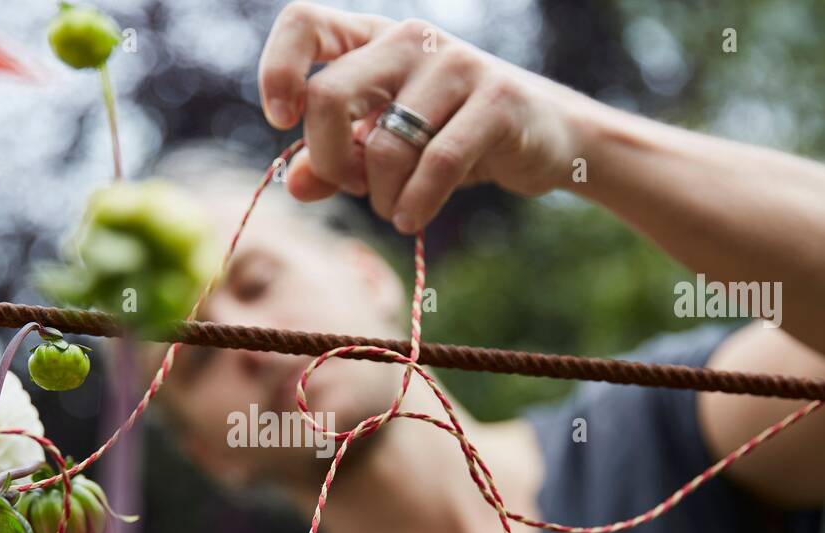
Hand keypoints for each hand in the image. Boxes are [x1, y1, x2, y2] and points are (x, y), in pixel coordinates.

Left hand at [258, 2, 594, 230]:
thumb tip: (294, 183)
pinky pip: (434, 165)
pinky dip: (414, 204)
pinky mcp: (496, 102)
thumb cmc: (451, 139)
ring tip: (396, 207)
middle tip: (353, 187)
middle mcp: (409, 40)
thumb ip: (334, 162)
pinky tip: (410, 218)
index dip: (279, 70)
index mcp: (374, 40)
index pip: (304, 22)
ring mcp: (456, 65)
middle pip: (328, 96)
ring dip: (380, 195)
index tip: (281, 120)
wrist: (545, 138)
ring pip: (382, 146)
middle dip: (328, 160)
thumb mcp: (384, 149)